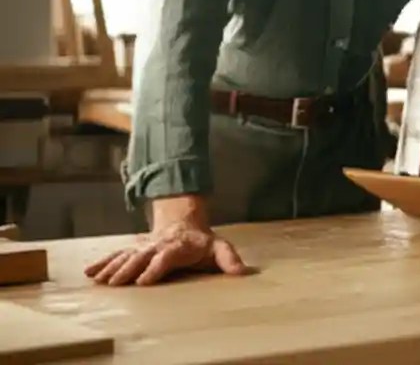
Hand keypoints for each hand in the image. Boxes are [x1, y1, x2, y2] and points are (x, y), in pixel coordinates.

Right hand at [84, 195, 248, 285]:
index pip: (166, 256)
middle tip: (116, 283)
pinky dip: (103, 262)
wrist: (184, 223)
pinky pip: (117, 254)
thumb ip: (229, 259)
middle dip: (128, 269)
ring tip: (99, 280)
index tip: (143, 281)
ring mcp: (145, 246)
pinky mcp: (134, 248)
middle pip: (142, 256)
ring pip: (126, 255)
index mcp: (179, 246)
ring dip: (112, 267)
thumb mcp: (219, 248)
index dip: (155, 268)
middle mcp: (159, 245)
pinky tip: (89, 272)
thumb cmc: (203, 243)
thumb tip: (242, 272)